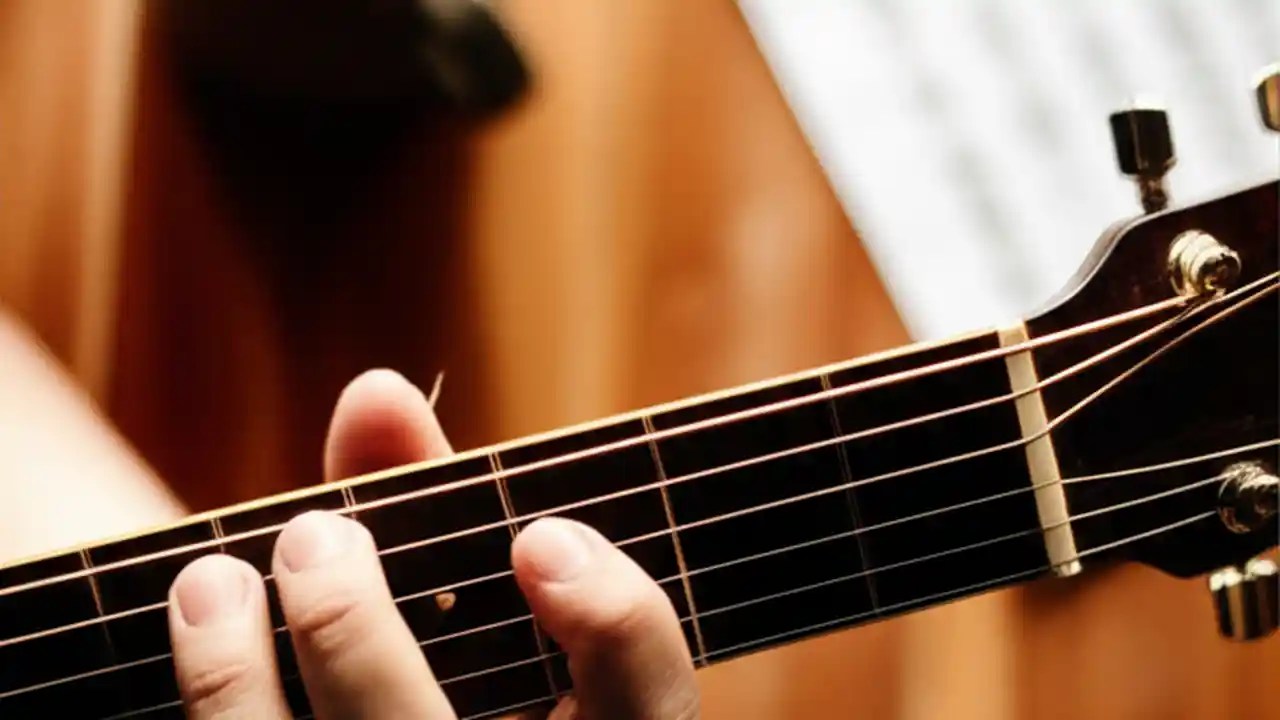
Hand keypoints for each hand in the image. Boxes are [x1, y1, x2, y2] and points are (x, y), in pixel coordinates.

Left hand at [167, 369, 699, 718]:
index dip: (613, 622)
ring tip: (210, 579)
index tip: (537, 537)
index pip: (651, 706)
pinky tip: (198, 634)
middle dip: (354, 637)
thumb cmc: (446, 676)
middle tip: (314, 534)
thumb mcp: (466, 604)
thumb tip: (376, 388)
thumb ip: (439, 508)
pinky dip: (215, 699)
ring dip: (236, 679)